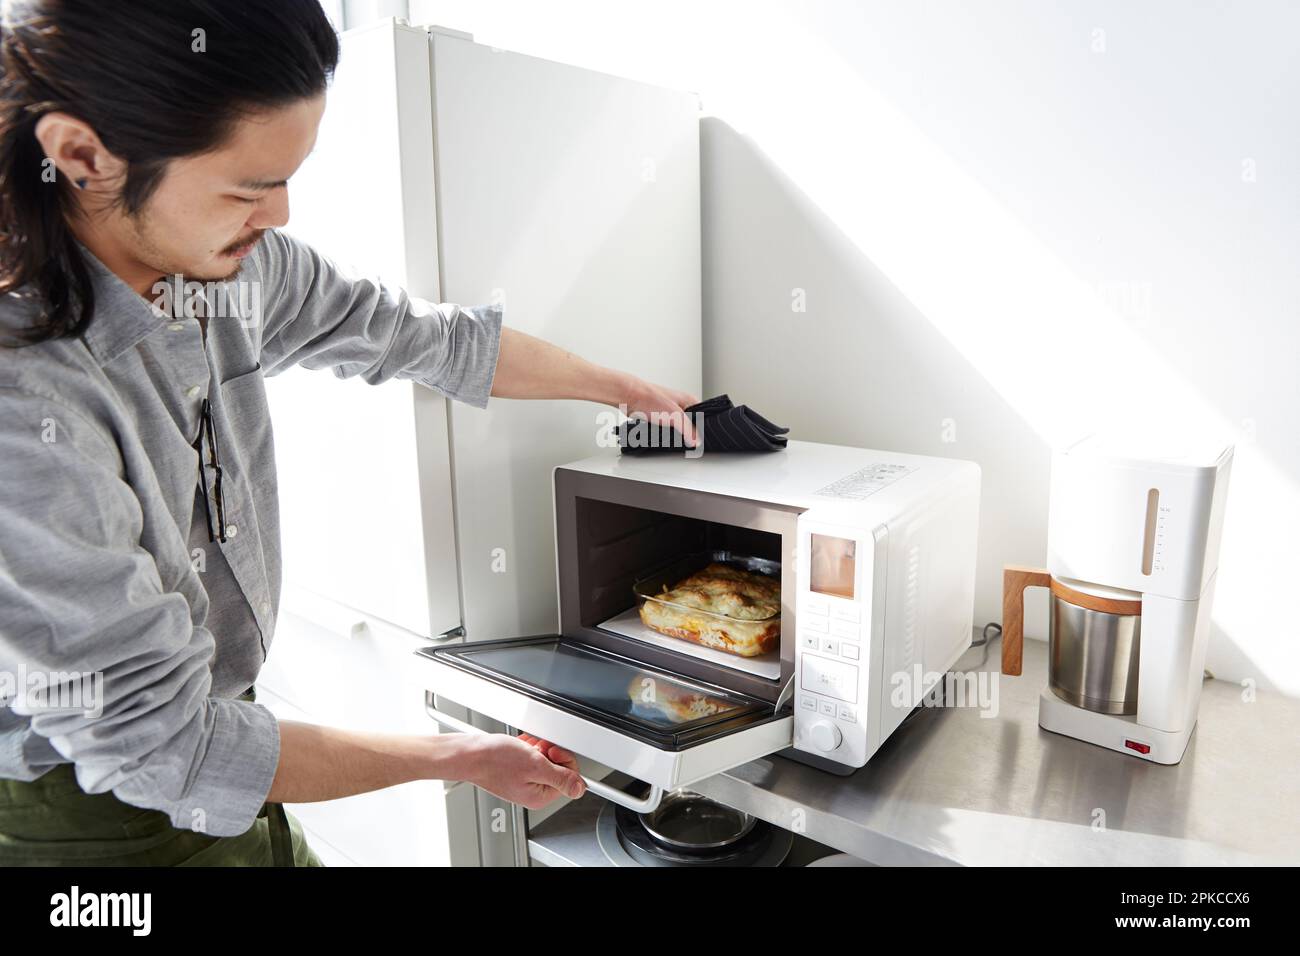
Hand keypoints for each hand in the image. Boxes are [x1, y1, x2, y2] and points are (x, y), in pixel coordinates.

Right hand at [458, 732, 585, 808]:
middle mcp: (533, 791)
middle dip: (548, 752)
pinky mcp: (516, 771)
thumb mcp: (535, 766)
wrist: (469, 754)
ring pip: (544, 759)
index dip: (563, 758)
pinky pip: (531, 756)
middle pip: (557, 766)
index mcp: (540, 796)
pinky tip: (517, 747)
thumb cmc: (494, 761)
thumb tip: (580, 788)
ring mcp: (524, 781)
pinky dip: (527, 747)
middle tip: (534, 749)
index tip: (550, 751)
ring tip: (522, 747)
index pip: (569, 776)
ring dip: (536, 748)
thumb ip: (561, 777)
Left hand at [621, 375, 700, 446]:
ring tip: (669, 436)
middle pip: (690, 424)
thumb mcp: (675, 416)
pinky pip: (664, 429)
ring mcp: (668, 411)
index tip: (701, 440)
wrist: (628, 396)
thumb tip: (697, 442)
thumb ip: (688, 430)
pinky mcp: (658, 417)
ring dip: (673, 434)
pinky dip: (663, 434)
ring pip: (676, 428)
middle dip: (686, 433)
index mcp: (689, 400)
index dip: (703, 429)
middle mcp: (680, 405)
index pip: (704, 417)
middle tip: (684, 440)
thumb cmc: (650, 397)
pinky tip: (661, 435)